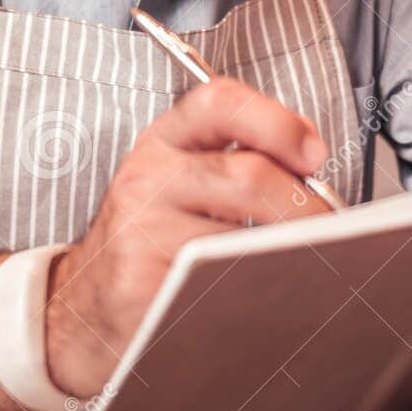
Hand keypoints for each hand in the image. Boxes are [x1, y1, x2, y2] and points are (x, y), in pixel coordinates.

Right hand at [44, 77, 331, 398]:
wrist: (84, 308)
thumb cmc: (149, 242)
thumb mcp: (183, 184)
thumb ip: (241, 163)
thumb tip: (316, 176)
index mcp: (167, 140)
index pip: (220, 102)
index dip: (276, 121)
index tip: (313, 152)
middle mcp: (148, 174)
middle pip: (245, 175)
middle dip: (302, 205)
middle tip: (327, 229)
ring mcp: (139, 226)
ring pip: (237, 235)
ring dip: (285, 252)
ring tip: (307, 262)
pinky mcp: (140, 280)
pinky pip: (216, 282)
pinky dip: (253, 289)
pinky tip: (267, 293)